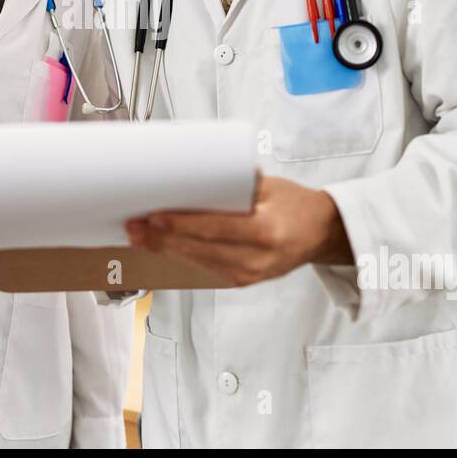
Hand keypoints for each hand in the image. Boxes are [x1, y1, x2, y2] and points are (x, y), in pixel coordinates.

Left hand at [125, 175, 350, 286]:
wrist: (321, 233)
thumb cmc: (297, 205)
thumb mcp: (269, 187)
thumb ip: (232, 185)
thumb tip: (190, 177)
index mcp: (266, 232)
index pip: (214, 229)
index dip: (180, 225)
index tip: (154, 217)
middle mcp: (257, 259)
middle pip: (198, 250)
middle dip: (161, 239)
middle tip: (134, 226)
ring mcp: (249, 274)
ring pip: (196, 262)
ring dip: (164, 250)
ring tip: (139, 236)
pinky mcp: (242, 280)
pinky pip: (204, 268)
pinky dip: (181, 256)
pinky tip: (162, 247)